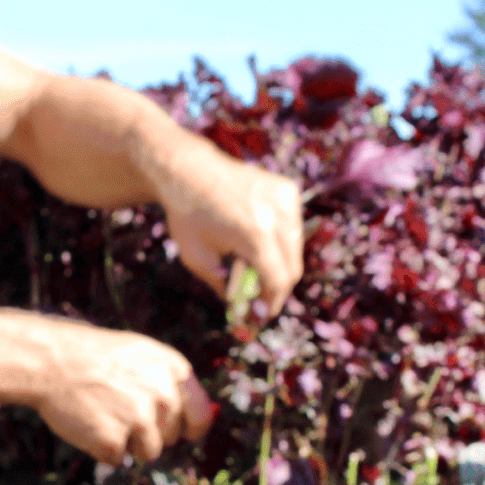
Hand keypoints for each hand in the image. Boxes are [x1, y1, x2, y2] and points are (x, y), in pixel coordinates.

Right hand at [28, 318, 214, 463]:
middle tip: (117, 408)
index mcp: (175, 371)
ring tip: (102, 414)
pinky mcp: (114, 440)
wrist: (51, 361)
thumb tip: (196, 420)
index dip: (190, 430)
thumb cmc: (94, 357)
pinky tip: (88, 422)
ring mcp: (140, 420)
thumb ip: (169, 384)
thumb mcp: (142, 356)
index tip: (183, 435)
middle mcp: (164, 396)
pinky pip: (116, 459)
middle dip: (148, 432)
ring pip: (148, 453)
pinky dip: (101, 448)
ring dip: (127, 442)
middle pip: (170, 437)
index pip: (200, 416)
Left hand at [157, 141, 303, 317]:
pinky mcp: (288, 190)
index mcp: (255, 234)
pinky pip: (293, 227)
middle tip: (262, 301)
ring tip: (256, 272)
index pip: (278, 280)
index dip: (272, 302)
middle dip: (278, 288)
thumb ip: (222, 286)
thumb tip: (239, 307)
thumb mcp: (197, 259)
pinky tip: (259, 243)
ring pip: (296, 248)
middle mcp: (277, 215)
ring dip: (280, 265)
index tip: (263, 314)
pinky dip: (281, 241)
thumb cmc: (188, 216)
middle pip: (292, 267)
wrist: (190, 171)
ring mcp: (286, 199)